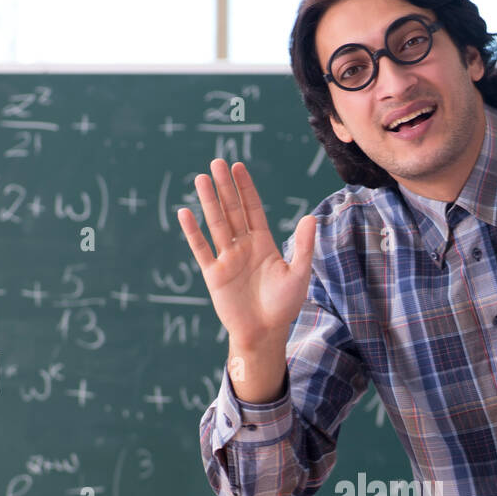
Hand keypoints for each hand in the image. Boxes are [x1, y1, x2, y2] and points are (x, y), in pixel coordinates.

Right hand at [177, 159, 316, 353]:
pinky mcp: (214, 274)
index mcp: (264, 243)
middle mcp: (244, 247)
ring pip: (216, 224)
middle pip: (232, 211)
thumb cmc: (284, 306)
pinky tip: (185, 213)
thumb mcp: (299, 274)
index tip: (237, 166)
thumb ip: (304, 246)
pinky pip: (202, 249)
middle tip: (216, 162)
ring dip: (209, 202)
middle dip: (225, 187)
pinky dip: (193, 232)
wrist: (265, 333)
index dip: (245, 188)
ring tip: (201, 178)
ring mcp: (227, 259)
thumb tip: (311, 218)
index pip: (252, 209)